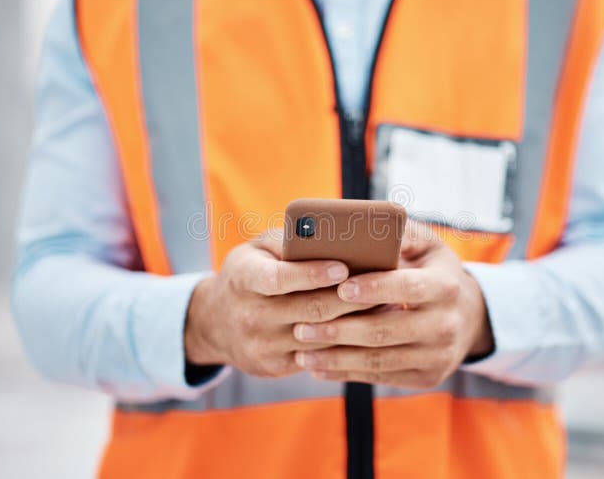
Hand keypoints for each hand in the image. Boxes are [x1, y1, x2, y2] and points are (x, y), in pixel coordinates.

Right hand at [184, 231, 373, 377]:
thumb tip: (333, 236)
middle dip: (350, 297)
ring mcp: (262, 345)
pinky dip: (347, 343)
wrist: (215, 322)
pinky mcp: (275, 367)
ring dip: (357, 322)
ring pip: (320, 336)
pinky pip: (318, 356)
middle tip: (384, 284)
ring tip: (388, 305)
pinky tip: (370, 329)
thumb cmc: (249, 273)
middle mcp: (250, 314)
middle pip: (309, 309)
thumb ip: (289, 241)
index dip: (311, 274)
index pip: (278, 279)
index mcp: (244, 278)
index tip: (343, 266)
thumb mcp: (257, 250)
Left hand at [291, 221, 493, 388]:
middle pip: (385, 331)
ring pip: (378, 360)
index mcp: (445, 286)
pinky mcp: (426, 378)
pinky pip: (380, 377)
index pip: (408, 288)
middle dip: (339, 330)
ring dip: (336, 357)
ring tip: (301, 350)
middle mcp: (445, 324)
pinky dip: (346, 373)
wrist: (469, 317)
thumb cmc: (433, 272)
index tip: (340, 288)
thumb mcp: (427, 246)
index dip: (374, 289)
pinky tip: (318, 366)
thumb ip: (399, 234)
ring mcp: (437, 356)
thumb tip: (365, 226)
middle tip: (301, 325)